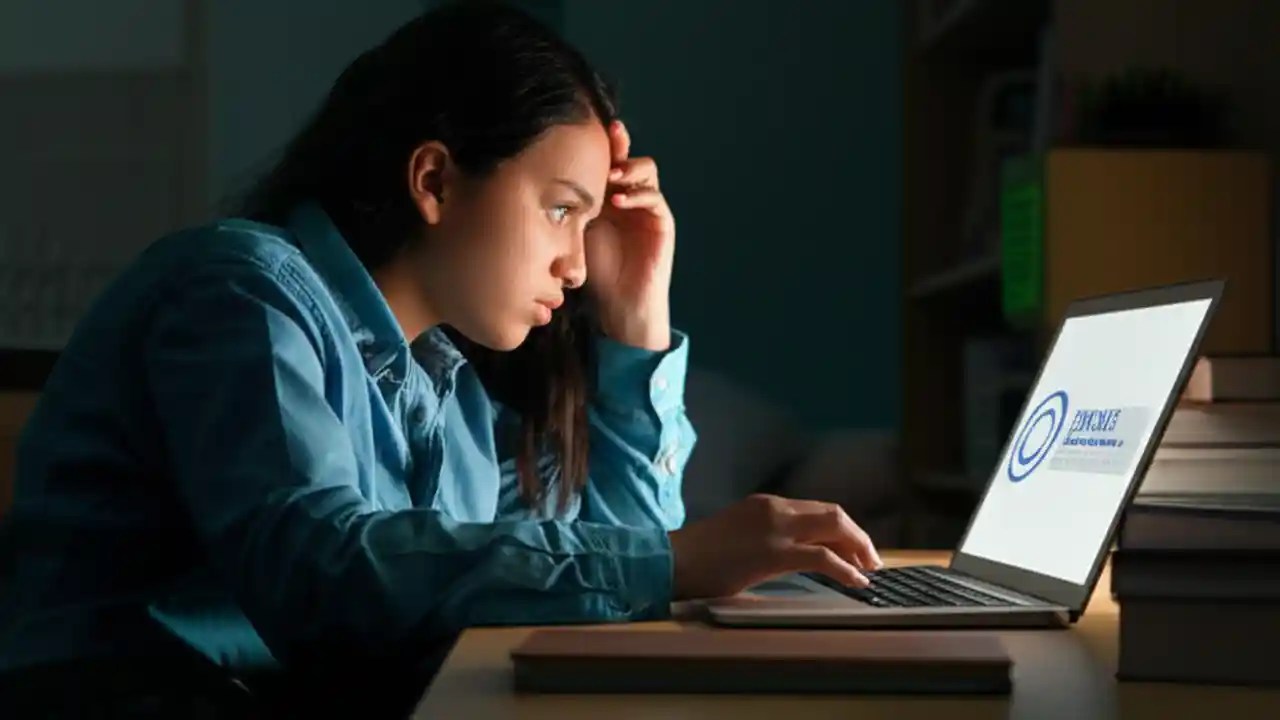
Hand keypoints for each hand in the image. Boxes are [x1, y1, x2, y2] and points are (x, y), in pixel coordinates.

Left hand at [584, 120, 674, 350]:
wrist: (621, 305)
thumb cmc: (597, 273)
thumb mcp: (576, 232)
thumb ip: (570, 207)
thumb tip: (540, 180)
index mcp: (608, 195)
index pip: (607, 160)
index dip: (601, 144)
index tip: (588, 128)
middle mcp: (629, 196)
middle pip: (628, 157)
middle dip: (618, 145)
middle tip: (607, 138)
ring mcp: (647, 208)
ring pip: (646, 170)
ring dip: (629, 168)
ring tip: (611, 176)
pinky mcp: (662, 223)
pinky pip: (655, 198)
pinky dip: (638, 195)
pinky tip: (619, 202)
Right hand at [667, 494, 883, 599]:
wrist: (671, 562)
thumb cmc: (698, 558)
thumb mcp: (737, 537)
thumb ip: (765, 538)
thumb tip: (793, 556)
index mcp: (765, 505)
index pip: (816, 509)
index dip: (842, 529)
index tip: (854, 548)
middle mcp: (774, 508)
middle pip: (833, 514)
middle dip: (857, 536)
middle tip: (871, 560)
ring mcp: (775, 528)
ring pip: (834, 527)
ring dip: (858, 548)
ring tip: (870, 570)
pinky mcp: (774, 552)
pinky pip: (822, 556)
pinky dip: (846, 569)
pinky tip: (856, 582)